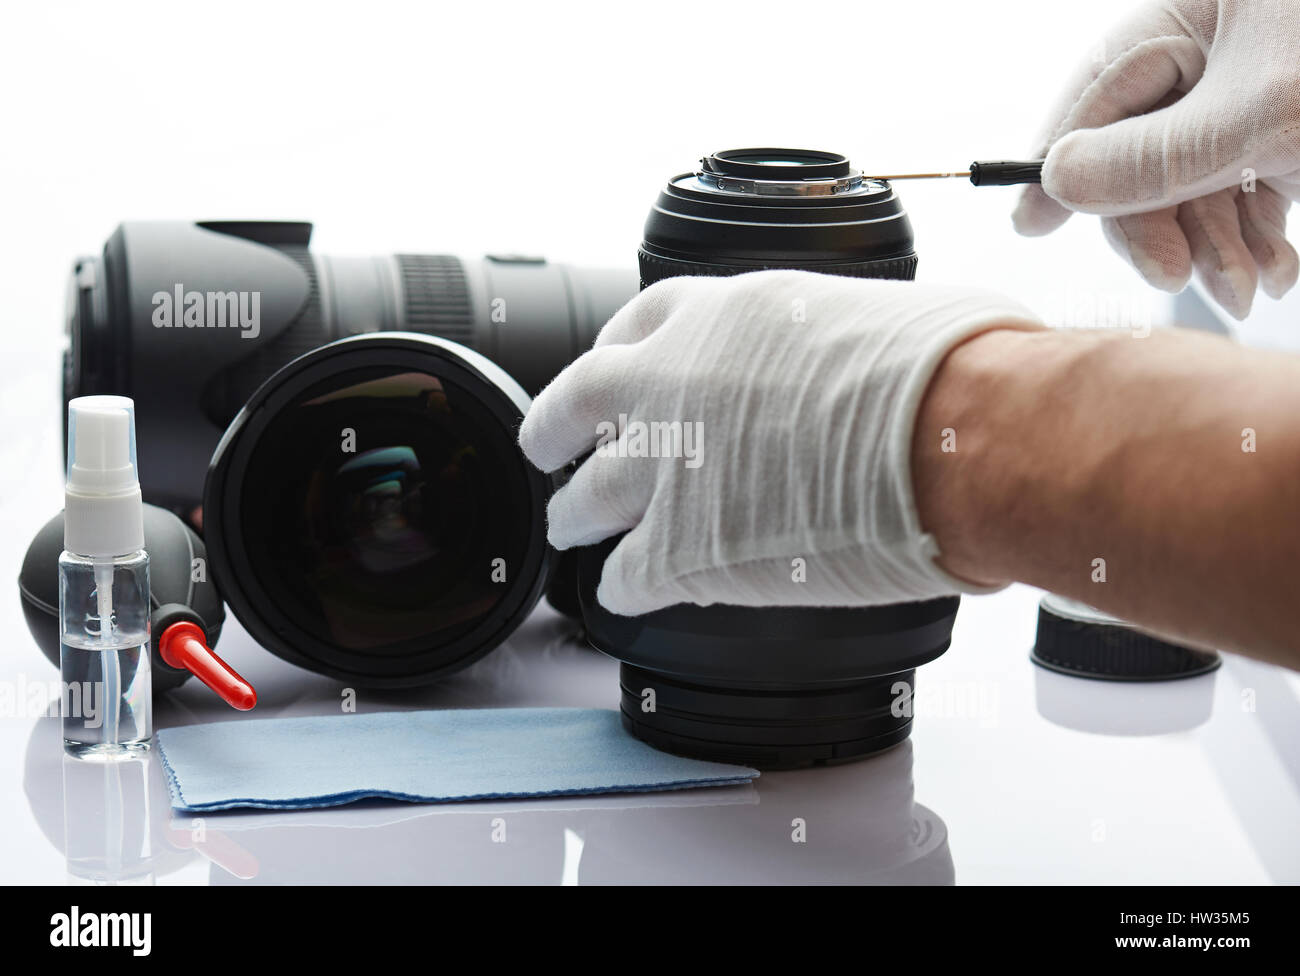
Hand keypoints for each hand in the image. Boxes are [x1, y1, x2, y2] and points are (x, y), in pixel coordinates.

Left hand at [517, 270, 1041, 615]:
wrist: (955, 443)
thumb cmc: (945, 370)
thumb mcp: (873, 314)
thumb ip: (830, 340)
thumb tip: (864, 362)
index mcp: (721, 318)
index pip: (644, 322)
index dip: (622, 348)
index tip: (614, 363)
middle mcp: (672, 384)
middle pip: (578, 404)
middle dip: (555, 426)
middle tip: (549, 446)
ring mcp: (667, 469)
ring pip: (588, 497)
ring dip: (576, 514)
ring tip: (573, 526)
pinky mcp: (680, 551)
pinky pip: (627, 577)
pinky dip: (625, 587)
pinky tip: (631, 593)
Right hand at [1013, 0, 1299, 318]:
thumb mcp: (1262, 119)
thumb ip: (1149, 155)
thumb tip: (1057, 180)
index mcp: (1200, 7)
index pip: (1101, 90)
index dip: (1062, 159)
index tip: (1032, 224)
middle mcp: (1222, 47)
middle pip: (1140, 146)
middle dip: (1158, 222)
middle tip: (1175, 278)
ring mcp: (1257, 93)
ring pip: (1190, 181)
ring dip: (1212, 247)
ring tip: (1249, 288)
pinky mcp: (1289, 135)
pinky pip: (1238, 193)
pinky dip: (1250, 240)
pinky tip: (1274, 270)